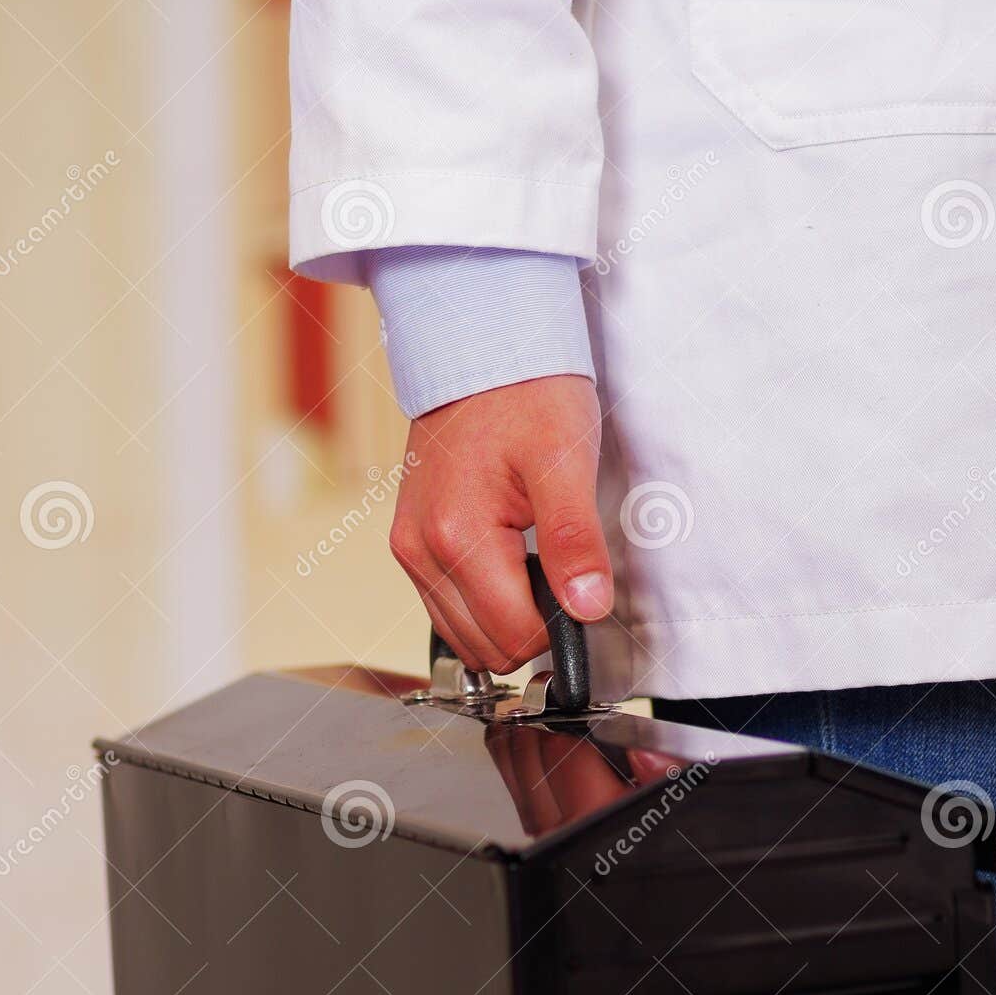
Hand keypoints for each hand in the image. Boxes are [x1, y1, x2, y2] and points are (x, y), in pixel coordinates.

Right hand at [389, 375, 612, 672]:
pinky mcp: (409, 542)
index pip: (515, 635)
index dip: (560, 626)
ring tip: (536, 565)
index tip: (582, 588)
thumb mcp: (565, 461)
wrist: (480, 347)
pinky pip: (447, 607)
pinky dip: (483, 603)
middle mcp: (419, 549)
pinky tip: (511, 563)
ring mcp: (409, 548)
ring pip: (464, 636)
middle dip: (532, 627)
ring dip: (506, 619)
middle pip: (486, 647)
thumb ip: (574, 541)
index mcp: (455, 535)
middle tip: (564, 574)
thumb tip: (586, 607)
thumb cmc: (525, 391)